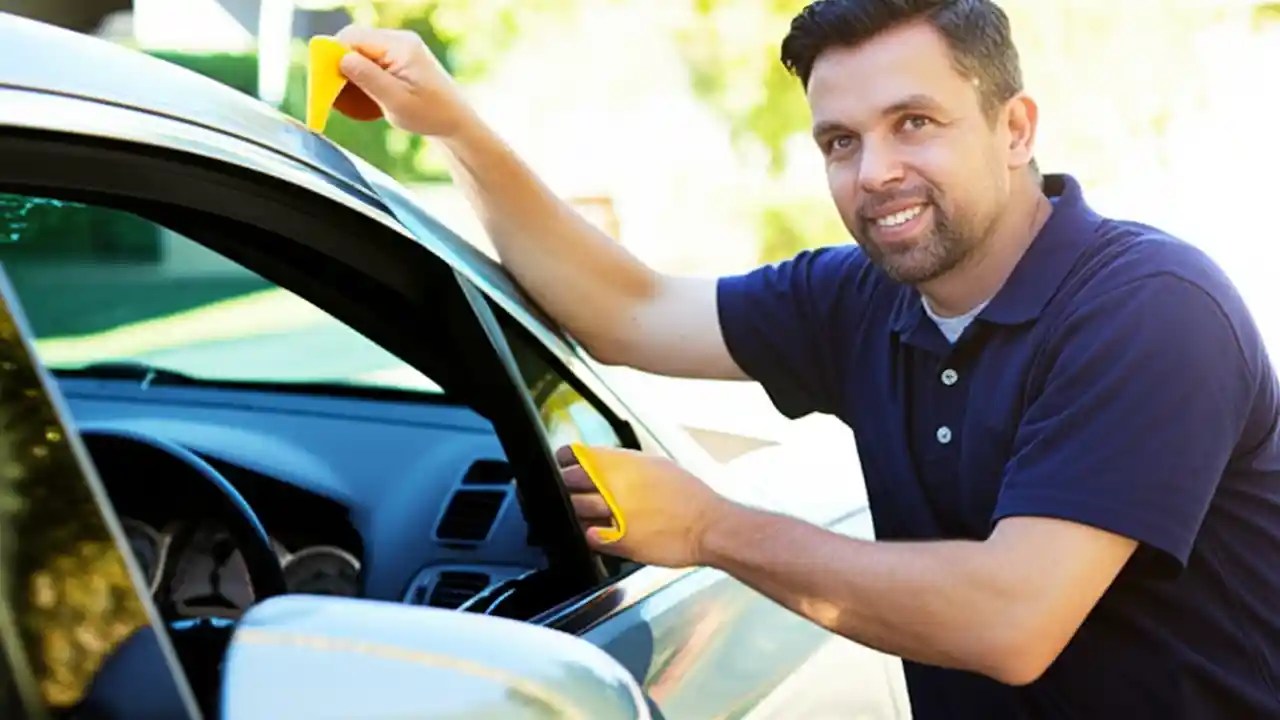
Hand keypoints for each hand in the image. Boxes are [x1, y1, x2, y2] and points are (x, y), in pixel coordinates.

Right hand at [331, 25, 474, 137]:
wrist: (457, 123)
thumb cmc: (431, 115)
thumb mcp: (397, 101)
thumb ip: (369, 79)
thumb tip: (342, 59)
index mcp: (400, 46)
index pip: (354, 37)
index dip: (333, 54)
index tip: (322, 78)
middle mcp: (400, 41)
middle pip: (355, 41)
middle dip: (338, 63)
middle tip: (331, 90)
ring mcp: (400, 49)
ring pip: (360, 50)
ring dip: (349, 71)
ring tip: (345, 96)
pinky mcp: (399, 60)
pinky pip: (370, 59)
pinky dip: (361, 75)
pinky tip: (362, 96)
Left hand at [556, 445, 732, 567]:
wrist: (707, 526)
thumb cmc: (688, 496)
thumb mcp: (657, 466)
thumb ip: (626, 465)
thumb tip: (605, 465)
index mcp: (622, 463)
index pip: (574, 455)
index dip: (566, 461)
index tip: (565, 465)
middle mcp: (612, 484)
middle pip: (568, 481)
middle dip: (568, 486)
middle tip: (576, 491)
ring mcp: (612, 514)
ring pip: (575, 510)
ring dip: (579, 511)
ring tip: (592, 514)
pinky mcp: (616, 541)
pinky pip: (589, 536)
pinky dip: (591, 534)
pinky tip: (602, 533)